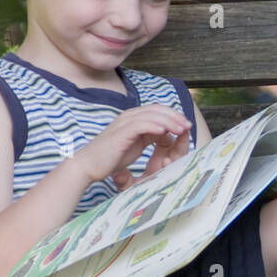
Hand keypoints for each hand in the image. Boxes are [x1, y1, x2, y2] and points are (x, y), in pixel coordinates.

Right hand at [72, 104, 191, 187]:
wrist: (87, 166)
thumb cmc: (110, 159)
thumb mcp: (134, 145)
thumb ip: (147, 137)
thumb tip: (163, 134)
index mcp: (132, 119)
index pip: (157, 110)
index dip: (173, 116)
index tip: (186, 126)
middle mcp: (128, 117)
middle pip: (157, 109)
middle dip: (175, 116)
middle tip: (188, 125)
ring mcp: (124, 123)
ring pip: (152, 115)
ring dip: (169, 121)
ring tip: (182, 129)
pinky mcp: (120, 133)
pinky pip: (141, 125)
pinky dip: (155, 126)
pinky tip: (165, 132)